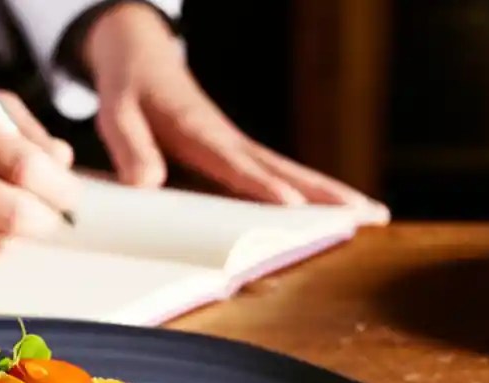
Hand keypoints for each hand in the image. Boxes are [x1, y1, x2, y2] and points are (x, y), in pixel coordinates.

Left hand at [82, 4, 386, 219]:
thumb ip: (130, 148)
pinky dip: (311, 194)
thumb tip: (146, 187)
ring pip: (291, 173)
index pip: (234, 164)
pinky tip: (336, 213)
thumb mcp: (116, 113)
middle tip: (365, 214)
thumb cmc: (129, 89)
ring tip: (372, 216)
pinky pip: (279, 176)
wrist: (143, 60)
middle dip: (325, 193)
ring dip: (331, 195)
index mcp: (198, 132)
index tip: (290, 206)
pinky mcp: (239, 154)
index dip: (262, 186)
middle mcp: (229, 140)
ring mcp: (239, 147)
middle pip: (284, 170)